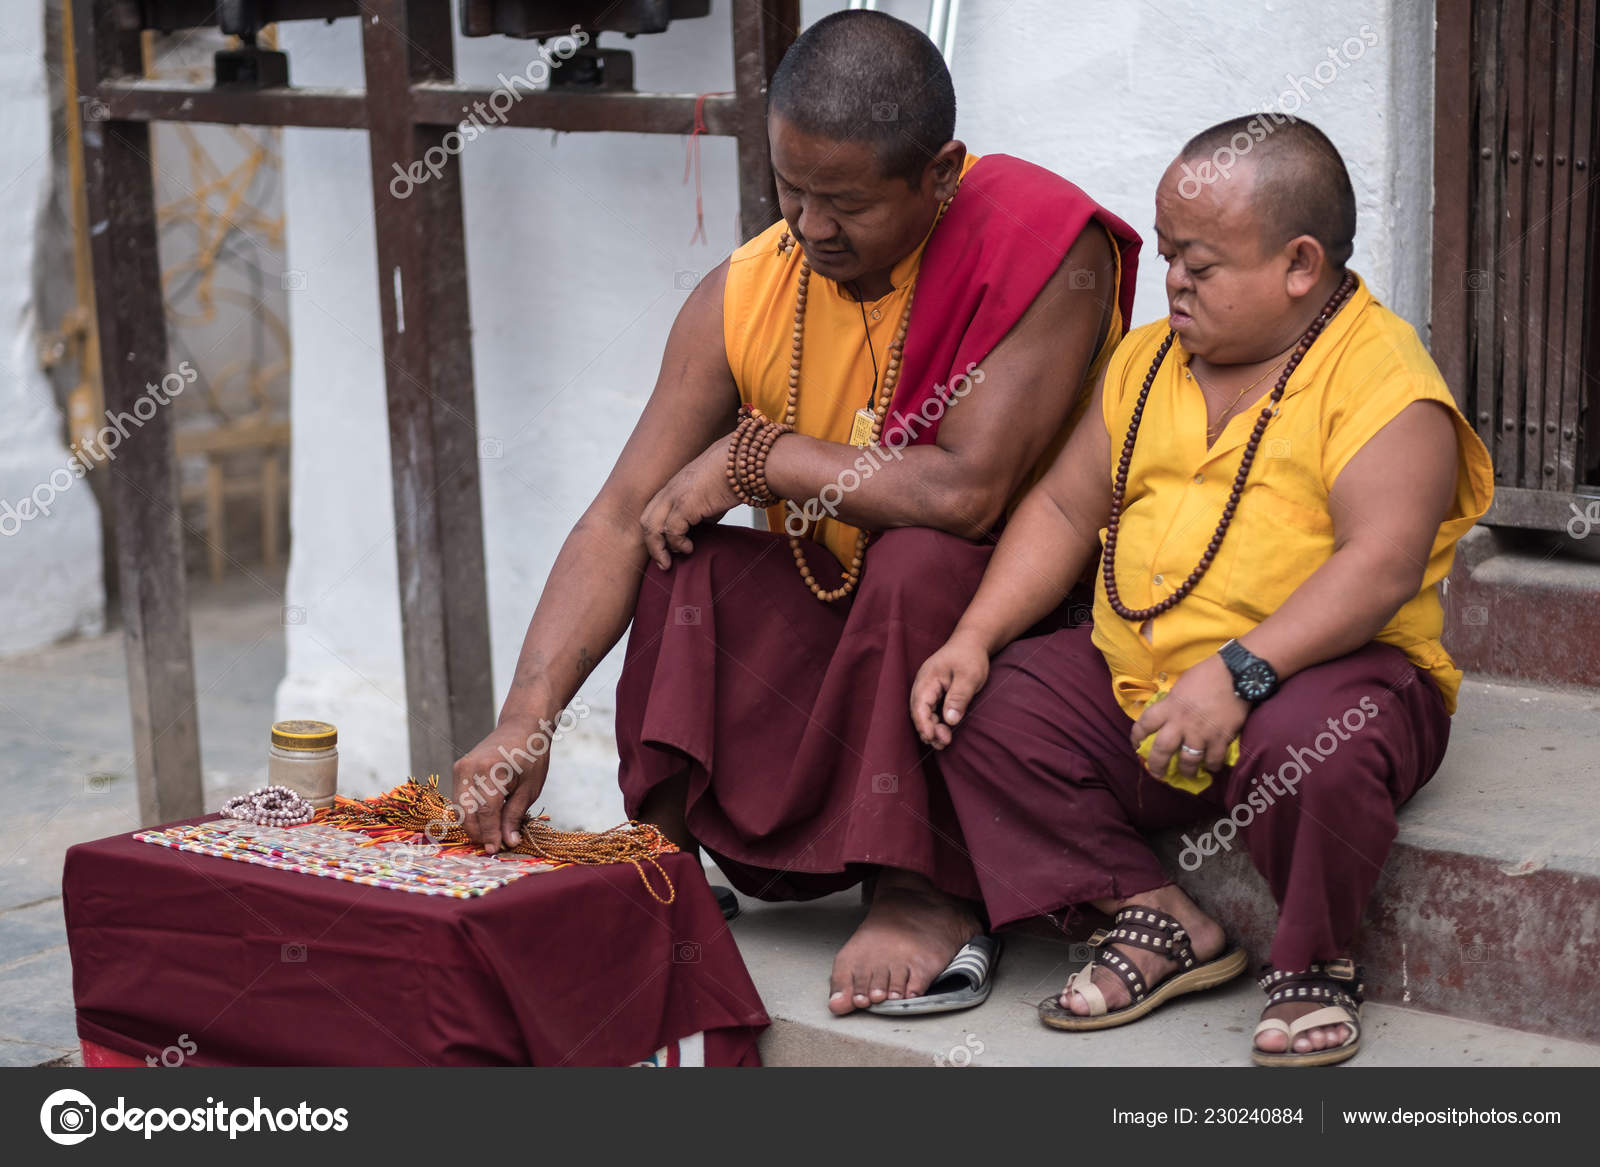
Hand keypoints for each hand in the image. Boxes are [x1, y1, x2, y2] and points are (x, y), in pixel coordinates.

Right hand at [451, 718, 554, 854]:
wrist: (522, 727)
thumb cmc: (532, 756)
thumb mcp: (529, 789)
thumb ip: (514, 816)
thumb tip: (507, 842)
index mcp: (490, 771)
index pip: (486, 813)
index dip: (490, 834)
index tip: (496, 850)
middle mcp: (469, 769)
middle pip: (467, 814)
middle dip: (479, 833)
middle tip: (494, 845)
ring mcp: (460, 768)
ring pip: (459, 809)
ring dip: (473, 825)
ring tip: (491, 834)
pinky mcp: (458, 770)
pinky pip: (459, 799)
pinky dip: (469, 812)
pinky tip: (485, 819)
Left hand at [639, 436, 739, 569]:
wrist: (744, 461)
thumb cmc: (734, 474)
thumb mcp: (712, 497)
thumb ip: (702, 513)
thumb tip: (700, 530)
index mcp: (674, 487)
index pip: (653, 512)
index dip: (656, 533)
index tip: (665, 550)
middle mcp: (670, 490)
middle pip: (646, 520)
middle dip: (652, 545)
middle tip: (663, 562)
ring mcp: (675, 496)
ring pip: (651, 527)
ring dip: (659, 549)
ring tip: (670, 562)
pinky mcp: (685, 504)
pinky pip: (671, 531)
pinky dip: (677, 544)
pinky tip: (689, 548)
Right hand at [910, 631, 990, 749]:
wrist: (972, 641)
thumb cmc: (970, 657)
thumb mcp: (969, 677)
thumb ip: (959, 698)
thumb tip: (949, 720)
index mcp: (928, 678)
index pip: (919, 705)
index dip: (923, 723)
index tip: (932, 737)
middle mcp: (923, 684)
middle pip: (918, 711)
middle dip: (928, 729)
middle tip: (943, 744)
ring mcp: (927, 687)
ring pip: (923, 712)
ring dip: (931, 727)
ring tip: (944, 742)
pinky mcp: (934, 691)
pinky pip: (929, 709)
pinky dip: (935, 721)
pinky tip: (945, 731)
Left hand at [1130, 654, 1249, 783]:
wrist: (1236, 673)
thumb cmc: (1207, 675)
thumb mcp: (1180, 686)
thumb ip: (1172, 703)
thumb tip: (1168, 714)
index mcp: (1169, 706)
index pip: (1144, 724)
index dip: (1136, 737)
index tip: (1136, 745)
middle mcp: (1181, 722)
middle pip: (1162, 750)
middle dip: (1156, 765)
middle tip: (1157, 773)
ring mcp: (1201, 732)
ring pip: (1188, 760)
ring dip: (1186, 770)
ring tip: (1186, 773)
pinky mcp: (1221, 737)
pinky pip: (1213, 759)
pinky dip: (1212, 765)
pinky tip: (1211, 765)